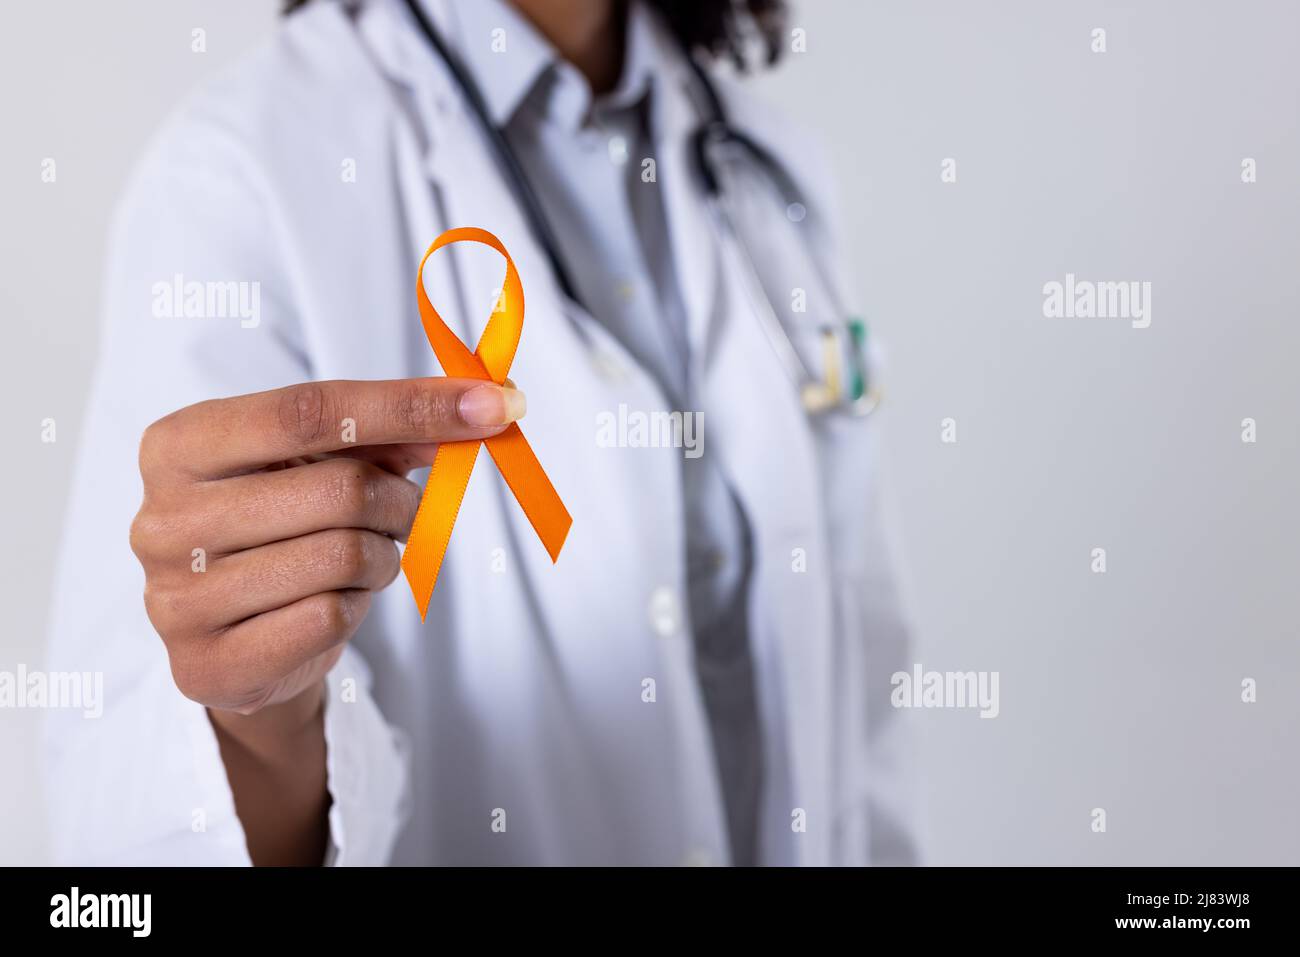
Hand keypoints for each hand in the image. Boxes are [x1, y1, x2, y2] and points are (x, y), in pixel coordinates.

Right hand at [130, 377, 524, 715]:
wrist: (238, 639)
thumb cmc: (284, 529)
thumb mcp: (325, 463)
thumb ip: (391, 433)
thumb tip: (481, 408)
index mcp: (180, 444)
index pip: (310, 409)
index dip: (411, 405)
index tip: (494, 404)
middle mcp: (161, 517)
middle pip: (340, 488)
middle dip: (400, 502)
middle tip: (403, 515)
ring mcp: (173, 596)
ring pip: (343, 557)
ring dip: (381, 559)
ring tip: (360, 560)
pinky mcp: (206, 663)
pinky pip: (328, 619)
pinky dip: (355, 607)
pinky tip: (332, 604)